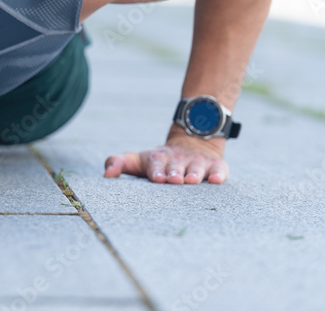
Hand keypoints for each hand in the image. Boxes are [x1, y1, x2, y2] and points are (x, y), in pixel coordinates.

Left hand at [103, 128, 228, 183]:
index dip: (156, 170)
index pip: (156, 164)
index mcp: (159, 159)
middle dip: (174, 172)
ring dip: (194, 173)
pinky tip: (216, 180)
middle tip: (173, 180)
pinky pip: (219, 169)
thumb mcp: (137, 160)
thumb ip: (119, 164)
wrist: (191, 144)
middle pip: (176, 166)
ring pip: (196, 167)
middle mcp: (178, 160)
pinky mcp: (215, 165)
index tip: (156, 178)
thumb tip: (106, 174)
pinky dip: (219, 174)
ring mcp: (197, 162)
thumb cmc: (159, 161)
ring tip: (192, 180)